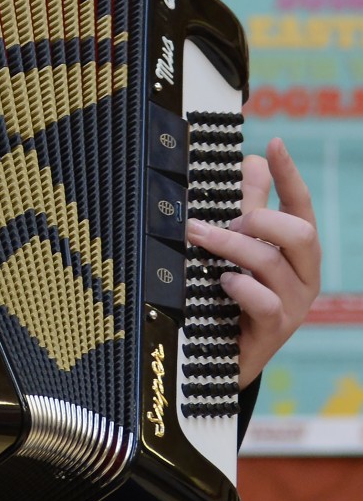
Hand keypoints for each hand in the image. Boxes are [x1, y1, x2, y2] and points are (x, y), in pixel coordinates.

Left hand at [186, 138, 321, 386]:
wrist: (224, 356)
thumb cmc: (235, 295)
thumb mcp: (242, 247)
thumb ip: (249, 207)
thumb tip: (250, 159)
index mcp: (296, 251)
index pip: (301, 206)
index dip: (290, 175)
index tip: (274, 143)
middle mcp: (302, 275)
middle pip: (300, 233)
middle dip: (256, 218)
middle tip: (221, 220)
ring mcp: (293, 304)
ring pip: (272, 263)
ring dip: (230, 244)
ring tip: (198, 237)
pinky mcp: (275, 329)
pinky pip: (264, 301)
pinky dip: (239, 286)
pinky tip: (221, 282)